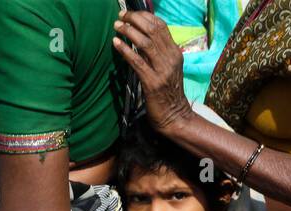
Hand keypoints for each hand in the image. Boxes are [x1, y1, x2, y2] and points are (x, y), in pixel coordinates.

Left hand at [113, 11, 194, 135]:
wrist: (175, 116)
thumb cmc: (168, 92)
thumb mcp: (168, 67)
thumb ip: (158, 52)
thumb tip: (140, 35)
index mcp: (175, 52)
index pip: (160, 26)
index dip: (143, 16)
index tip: (129, 14)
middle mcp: (171, 59)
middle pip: (152, 30)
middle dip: (134, 20)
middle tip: (120, 17)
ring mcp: (162, 71)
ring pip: (145, 43)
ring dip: (129, 31)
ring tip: (117, 26)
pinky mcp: (152, 83)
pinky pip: (137, 62)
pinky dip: (125, 50)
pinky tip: (116, 43)